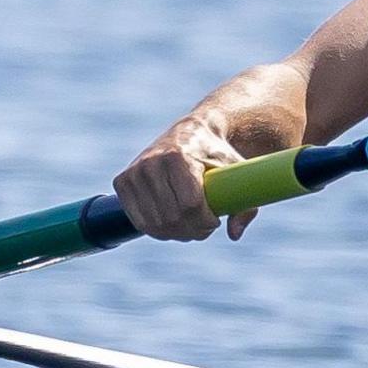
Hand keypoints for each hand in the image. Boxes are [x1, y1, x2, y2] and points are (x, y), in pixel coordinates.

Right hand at [114, 120, 257, 241]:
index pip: (191, 204)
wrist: (191, 133)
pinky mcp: (122, 182)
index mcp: (178, 156)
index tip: (215, 220)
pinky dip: (157, 230)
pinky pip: (138, 221)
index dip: (205, 220)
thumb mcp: (237, 173)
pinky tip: (172, 223)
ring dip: (176, 233)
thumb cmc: (217, 155)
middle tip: (204, 227)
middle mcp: (151, 162)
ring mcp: (134, 172)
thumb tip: (234, 235)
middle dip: (193, 230)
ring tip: (191, 225)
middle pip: (173, 217)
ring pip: (155, 224)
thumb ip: (244, 204)